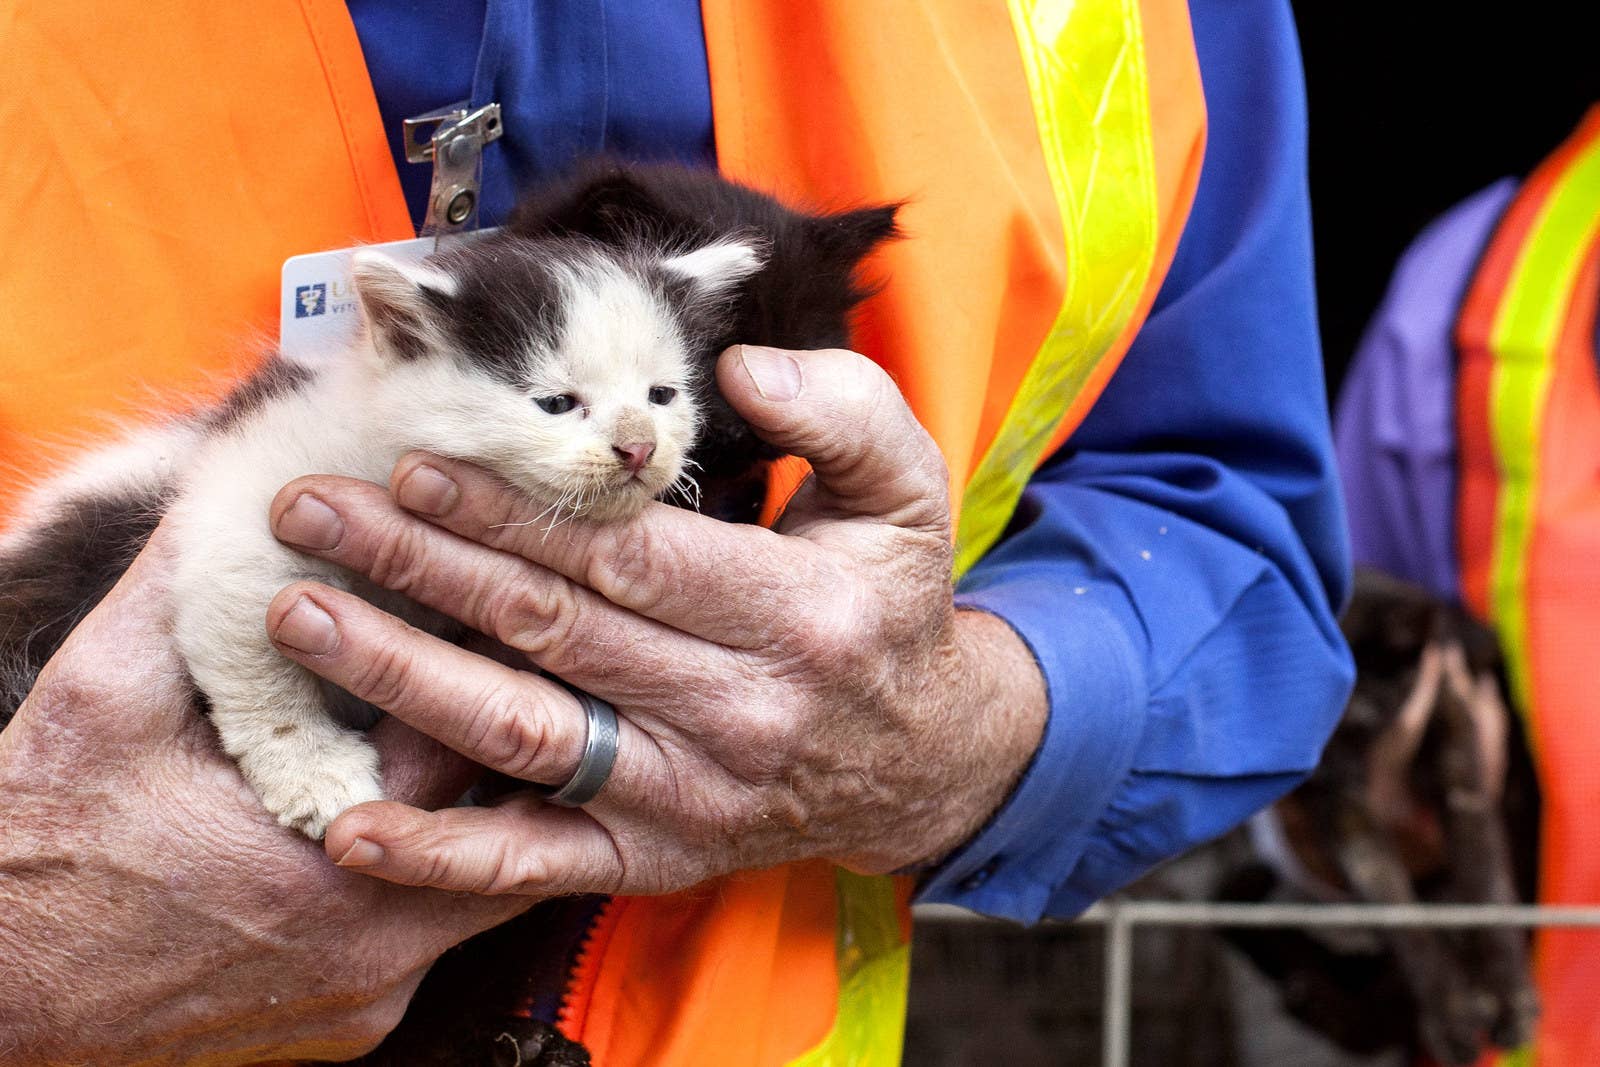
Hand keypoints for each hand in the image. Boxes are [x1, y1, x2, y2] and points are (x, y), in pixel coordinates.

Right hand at [0, 531, 527, 1064]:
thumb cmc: (39, 847)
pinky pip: (429, 927)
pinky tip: (399, 799)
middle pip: (496, 818)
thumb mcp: (101, 700)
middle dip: (490, 729)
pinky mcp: (360, 1023)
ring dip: (468, 800)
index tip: (476, 599)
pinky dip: (425, 863)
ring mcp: (372, 997)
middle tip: (489, 653)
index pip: (461, 741)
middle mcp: (372, 951)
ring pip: (476, 878)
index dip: (473, 660)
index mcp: (324, 869)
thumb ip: (182, 588)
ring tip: (450, 717)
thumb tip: (238, 481)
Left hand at [266, 345, 1047, 895]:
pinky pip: (535, 862)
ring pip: (523, 733)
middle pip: (553, 630)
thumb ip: (841, 410)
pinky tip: (349, 823)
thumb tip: (738, 370)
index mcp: (796, 612)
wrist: (921, 758)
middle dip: (421, 565)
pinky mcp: (654, 855)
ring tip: (299, 617)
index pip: (628, 554)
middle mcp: (738, 713)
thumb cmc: (888, 603)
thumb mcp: (906, 490)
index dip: (516, 512)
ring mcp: (688, 794)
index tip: (415, 460)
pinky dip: (440, 851)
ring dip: (402, 677)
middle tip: (311, 511)